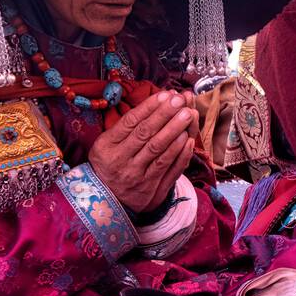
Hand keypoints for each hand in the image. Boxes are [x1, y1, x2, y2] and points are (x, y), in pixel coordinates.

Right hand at [88, 90, 196, 213]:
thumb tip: (155, 103)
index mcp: (107, 147)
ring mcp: (137, 176)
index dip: (149, 107)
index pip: (131, 122)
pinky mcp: (152, 189)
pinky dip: (180, 153)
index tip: (165, 94)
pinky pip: (168, 168)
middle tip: (179, 100)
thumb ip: (126, 127)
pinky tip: (188, 139)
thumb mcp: (106, 145)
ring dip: (175, 130)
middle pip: (146, 134)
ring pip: (158, 150)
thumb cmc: (110, 165)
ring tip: (187, 114)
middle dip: (164, 115)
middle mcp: (120, 161)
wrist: (108, 201)